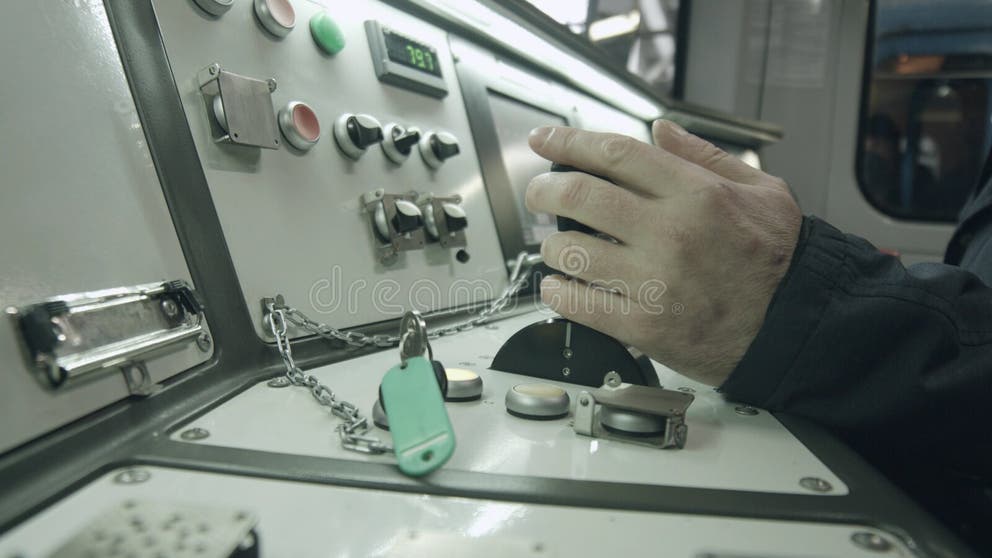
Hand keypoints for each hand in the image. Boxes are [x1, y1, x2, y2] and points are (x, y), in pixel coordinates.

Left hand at [526, 121, 801, 385]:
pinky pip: (579, 304)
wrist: (797, 326)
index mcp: (696, 194)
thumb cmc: (780, 261)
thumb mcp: (761, 191)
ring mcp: (655, 281)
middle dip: (543, 189)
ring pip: (571, 251)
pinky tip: (557, 286)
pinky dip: (557, 292)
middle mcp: (670, 233)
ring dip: (552, 245)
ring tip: (556, 244)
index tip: (544, 140)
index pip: (615, 154)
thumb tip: (659, 131)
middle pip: (579, 196)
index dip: (568, 141)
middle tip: (536, 192)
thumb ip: (705, 157)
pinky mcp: (644, 326)